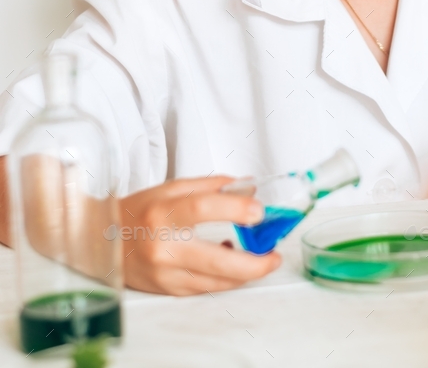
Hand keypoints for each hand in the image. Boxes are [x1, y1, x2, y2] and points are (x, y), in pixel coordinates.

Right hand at [120, 176, 279, 294]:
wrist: (102, 241)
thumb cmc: (139, 210)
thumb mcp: (171, 188)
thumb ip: (210, 186)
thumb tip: (247, 188)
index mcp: (162, 213)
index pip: (202, 209)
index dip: (235, 209)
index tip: (258, 211)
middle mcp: (163, 247)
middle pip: (215, 260)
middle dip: (253, 262)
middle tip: (274, 254)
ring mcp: (165, 273)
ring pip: (216, 281)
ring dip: (246, 273)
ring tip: (264, 260)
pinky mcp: (169, 290)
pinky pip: (206, 288)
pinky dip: (226, 278)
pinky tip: (235, 264)